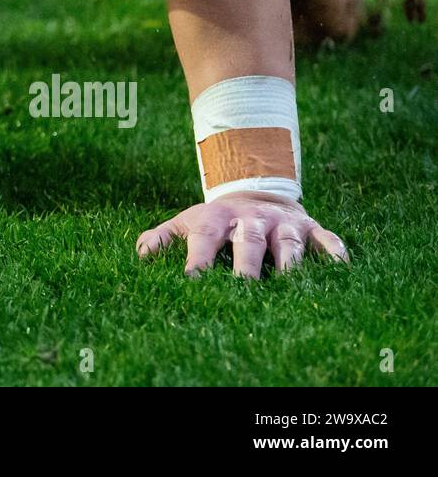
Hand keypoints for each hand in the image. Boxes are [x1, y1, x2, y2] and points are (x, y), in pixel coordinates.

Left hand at [136, 191, 349, 277]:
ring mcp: (281, 223)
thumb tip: (140, 256)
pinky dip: (334, 251)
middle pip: (248, 243)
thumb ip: (163, 238)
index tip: (192, 282)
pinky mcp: (309, 227)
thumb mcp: (187, 222)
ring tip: (290, 287)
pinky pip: (325, 239)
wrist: (256, 191)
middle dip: (246, 267)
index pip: (204, 239)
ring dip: (289, 264)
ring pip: (286, 244)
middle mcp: (249, 220)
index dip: (198, 260)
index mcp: (216, 220)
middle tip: (243, 291)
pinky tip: (341, 266)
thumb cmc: (217, 220)